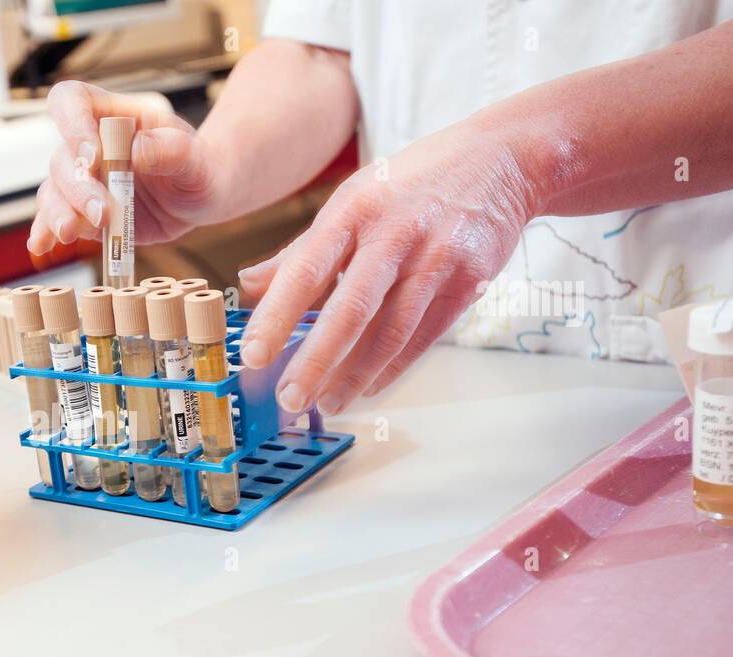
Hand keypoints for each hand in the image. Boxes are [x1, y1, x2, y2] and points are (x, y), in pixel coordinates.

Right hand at [27, 81, 225, 254]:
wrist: (202, 197)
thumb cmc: (200, 167)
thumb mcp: (196, 158)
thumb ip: (173, 150)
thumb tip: (138, 149)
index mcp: (114, 117)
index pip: (73, 101)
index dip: (73, 124)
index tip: (93, 156)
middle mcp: (91, 147)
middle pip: (62, 157)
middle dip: (77, 188)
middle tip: (102, 213)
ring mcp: (85, 182)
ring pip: (54, 191)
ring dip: (59, 213)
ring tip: (72, 233)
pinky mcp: (85, 214)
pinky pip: (57, 219)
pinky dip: (46, 232)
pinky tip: (40, 245)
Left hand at [237, 119, 539, 413]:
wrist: (502, 159)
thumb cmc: (412, 185)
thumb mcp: (352, 200)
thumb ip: (301, 250)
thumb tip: (248, 285)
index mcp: (353, 211)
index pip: (306, 270)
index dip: (276, 316)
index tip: (252, 355)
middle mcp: (395, 234)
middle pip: (351, 309)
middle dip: (317, 360)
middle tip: (290, 399)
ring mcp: (436, 258)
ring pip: (391, 331)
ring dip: (355, 375)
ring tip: (327, 404)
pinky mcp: (468, 281)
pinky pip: (423, 336)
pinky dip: (392, 368)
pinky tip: (366, 388)